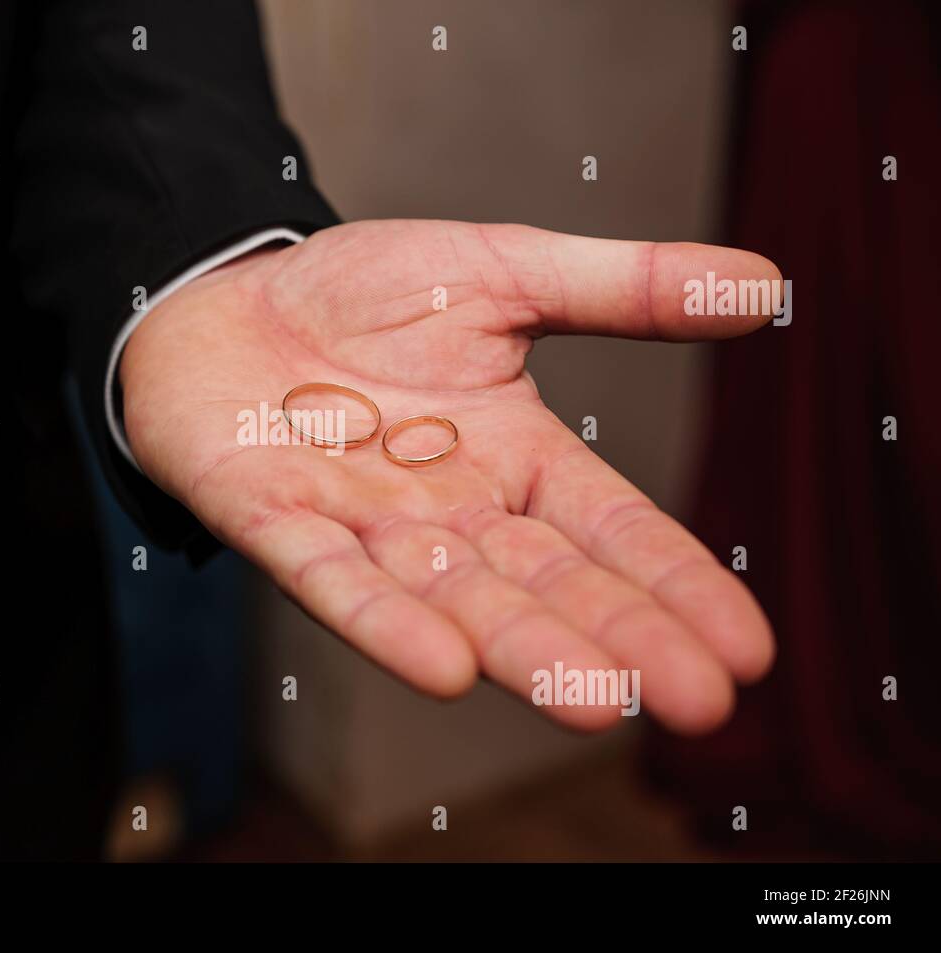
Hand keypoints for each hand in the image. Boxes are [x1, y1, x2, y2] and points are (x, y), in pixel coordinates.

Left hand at [121, 220, 777, 733]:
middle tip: (697, 703)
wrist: (228, 295)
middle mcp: (450, 511)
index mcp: (514, 459)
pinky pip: (332, 579)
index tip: (747, 649)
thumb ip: (619, 288)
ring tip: (591, 701)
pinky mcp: (273, 522)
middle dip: (615, 639)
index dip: (675, 585)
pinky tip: (443, 668)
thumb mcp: (504, 271)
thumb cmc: (361, 295)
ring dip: (519, 648)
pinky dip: (383, 622)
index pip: (611, 530)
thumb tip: (763, 285)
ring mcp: (362, 524)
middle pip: (544, 583)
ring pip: (452, 597)